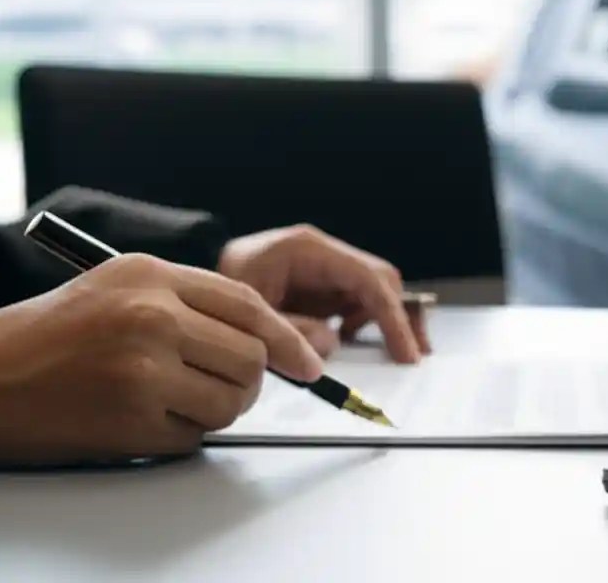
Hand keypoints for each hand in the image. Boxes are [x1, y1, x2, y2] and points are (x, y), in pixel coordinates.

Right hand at [0, 254, 322, 464]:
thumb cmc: (46, 334)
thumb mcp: (118, 287)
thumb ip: (191, 302)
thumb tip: (267, 341)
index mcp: (151, 276)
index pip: (249, 305)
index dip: (288, 338)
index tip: (309, 363)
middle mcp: (152, 316)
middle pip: (252, 357)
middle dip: (248, 381)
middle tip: (215, 385)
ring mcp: (143, 369)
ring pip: (233, 400)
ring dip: (214, 410)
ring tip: (169, 399)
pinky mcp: (132, 418)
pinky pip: (194, 436)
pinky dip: (178, 435)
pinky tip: (138, 417)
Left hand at [217, 225, 426, 362]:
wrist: (195, 286)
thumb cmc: (216, 293)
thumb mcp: (250, 315)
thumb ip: (292, 330)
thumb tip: (333, 344)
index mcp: (307, 250)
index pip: (367, 280)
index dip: (392, 317)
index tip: (406, 353)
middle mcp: (323, 252)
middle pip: (381, 279)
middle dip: (401, 317)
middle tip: (412, 356)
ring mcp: (324, 266)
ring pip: (374, 289)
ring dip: (385, 320)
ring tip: (390, 352)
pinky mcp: (321, 282)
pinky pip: (357, 299)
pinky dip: (365, 321)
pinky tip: (351, 339)